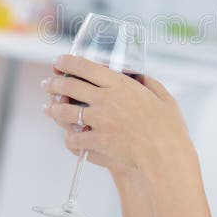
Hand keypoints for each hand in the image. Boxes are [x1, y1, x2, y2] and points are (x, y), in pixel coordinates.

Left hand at [42, 54, 192, 175]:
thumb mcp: (163, 97)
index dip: (67, 62)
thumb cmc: (169, 126)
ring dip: (54, 109)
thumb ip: (149, 83)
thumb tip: (141, 76)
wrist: (166, 155)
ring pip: (65, 111)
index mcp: (120, 84)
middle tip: (47, 84)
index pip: (84, 67)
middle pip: (68, 86)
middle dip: (53, 83)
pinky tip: (68, 136)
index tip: (58, 61)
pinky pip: (73, 138)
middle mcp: (106, 99)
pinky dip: (69, 137)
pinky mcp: (97, 141)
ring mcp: (99, 121)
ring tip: (49, 108)